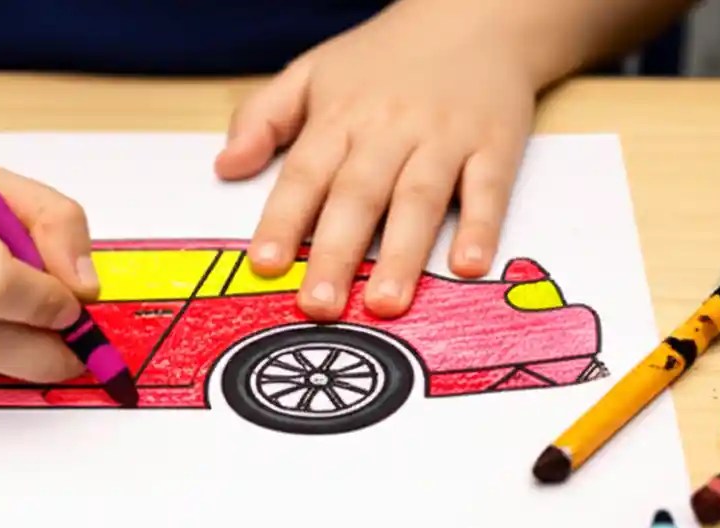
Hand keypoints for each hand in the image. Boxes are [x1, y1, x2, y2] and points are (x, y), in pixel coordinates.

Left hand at [215, 0, 537, 319]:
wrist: (476, 14)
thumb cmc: (386, 57)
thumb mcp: (313, 72)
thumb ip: (263, 118)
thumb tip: (225, 166)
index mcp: (341, 116)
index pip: (304, 174)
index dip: (283, 221)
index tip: (265, 266)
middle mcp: (390, 129)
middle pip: (358, 196)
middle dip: (337, 254)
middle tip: (319, 306)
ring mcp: (445, 138)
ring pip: (418, 199)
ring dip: (402, 255)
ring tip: (386, 304)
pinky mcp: (494, 145)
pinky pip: (487, 190)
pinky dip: (479, 227)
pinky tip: (467, 266)